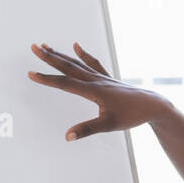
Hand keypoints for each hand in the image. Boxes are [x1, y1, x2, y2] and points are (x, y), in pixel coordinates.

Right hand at [27, 42, 165, 139]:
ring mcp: (103, 78)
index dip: (47, 79)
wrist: (153, 105)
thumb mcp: (109, 125)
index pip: (65, 84)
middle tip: (33, 47)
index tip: (30, 74)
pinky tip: (76, 46)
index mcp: (94, 91)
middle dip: (49, 57)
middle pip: (68, 67)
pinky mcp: (109, 79)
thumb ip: (87, 130)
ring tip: (45, 45)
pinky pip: (93, 63)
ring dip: (61, 55)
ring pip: (77, 63)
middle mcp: (96, 80)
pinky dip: (84, 55)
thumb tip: (67, 137)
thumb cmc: (132, 116)